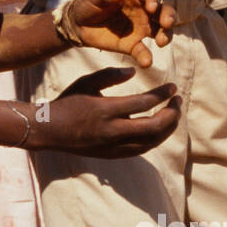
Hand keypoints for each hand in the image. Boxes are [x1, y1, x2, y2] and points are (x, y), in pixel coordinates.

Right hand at [31, 68, 179, 157]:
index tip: (173, 87)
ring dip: (167, 128)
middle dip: (172, 114)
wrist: (49, 130)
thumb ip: (111, 74)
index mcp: (106, 110)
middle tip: (177, 102)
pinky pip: (141, 149)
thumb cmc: (68, 102)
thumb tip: (134, 71)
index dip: (162, 95)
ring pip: (151, 142)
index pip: (144, 103)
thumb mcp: (86, 82)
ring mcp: (112, 146)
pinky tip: (159, 129)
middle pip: (153, 127)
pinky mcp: (112, 154)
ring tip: (173, 115)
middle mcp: (112, 130)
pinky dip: (155, 139)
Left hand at [67, 0, 174, 67]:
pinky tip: (146, 62)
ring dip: (166, 35)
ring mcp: (140, 29)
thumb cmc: (88, 5)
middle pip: (163, 11)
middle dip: (169, 16)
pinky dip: (146, 57)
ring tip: (162, 42)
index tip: (151, 7)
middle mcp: (143, 11)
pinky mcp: (133, 45)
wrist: (78, 25)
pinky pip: (143, 51)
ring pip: (160, 31)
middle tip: (167, 23)